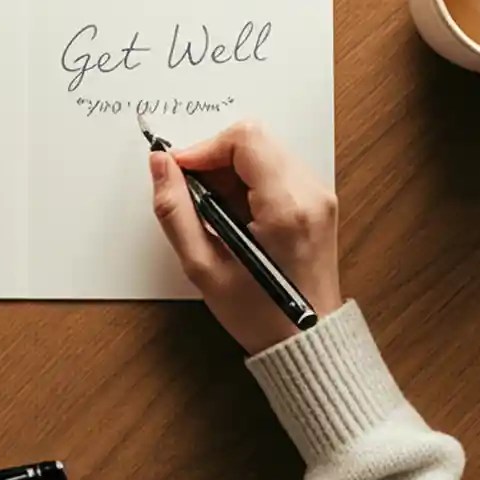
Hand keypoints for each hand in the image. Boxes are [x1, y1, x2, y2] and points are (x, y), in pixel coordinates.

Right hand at [148, 122, 340, 353]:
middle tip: (195, 196)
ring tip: (215, 212)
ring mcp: (319, 195)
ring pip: (264, 150)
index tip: (179, 172)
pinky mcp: (317, 201)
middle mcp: (310, 192)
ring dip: (230, 170)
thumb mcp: (203, 267)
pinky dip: (247, 180)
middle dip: (214, 159)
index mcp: (286, 207)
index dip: (203, 148)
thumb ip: (175, 210)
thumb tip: (159, 165)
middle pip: (254, 139)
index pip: (244, 139)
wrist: (307, 341)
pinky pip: (275, 168)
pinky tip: (235, 214)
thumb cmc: (259, 314)